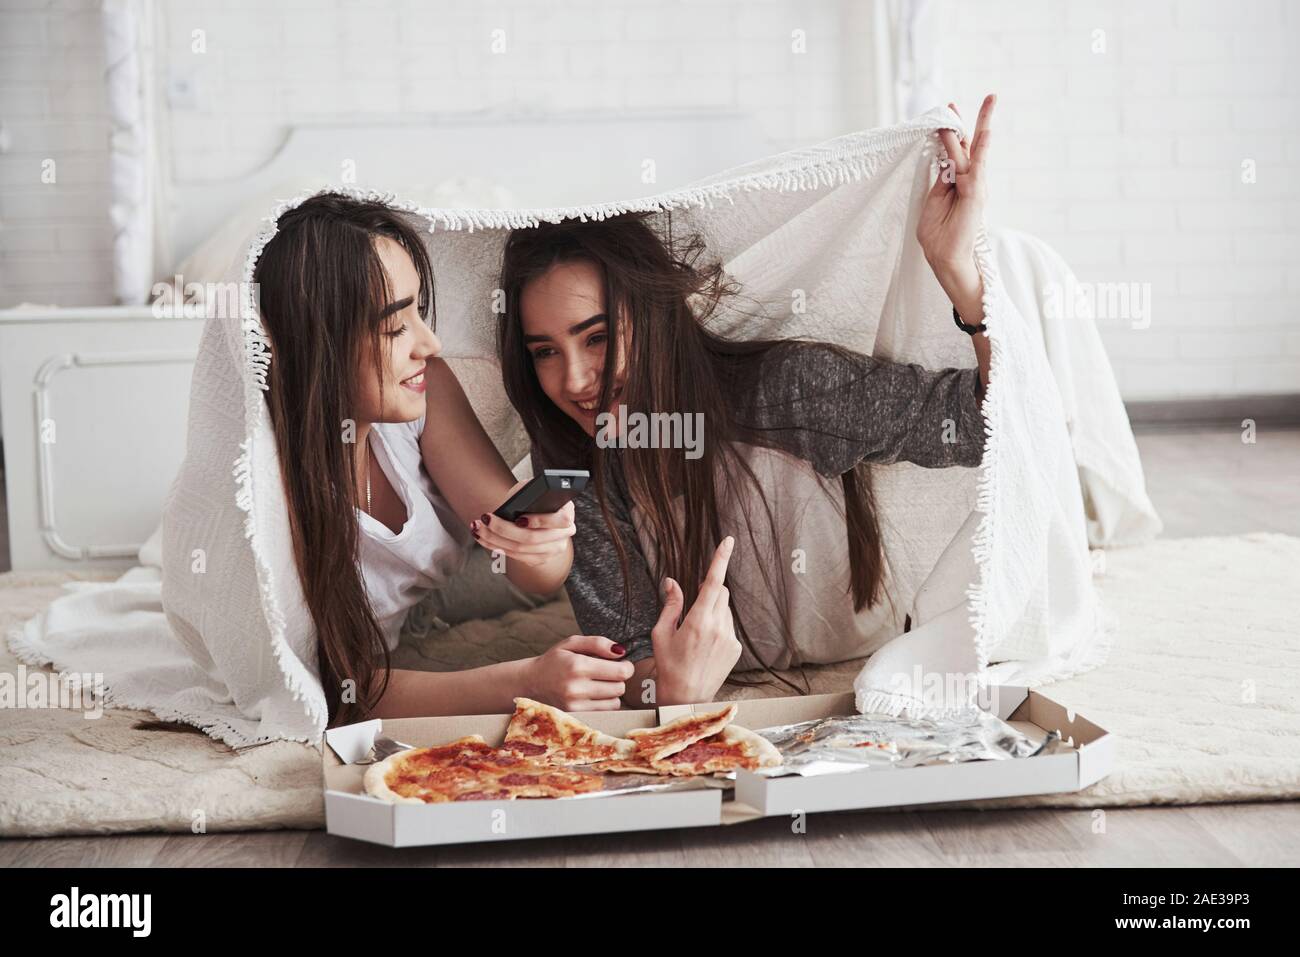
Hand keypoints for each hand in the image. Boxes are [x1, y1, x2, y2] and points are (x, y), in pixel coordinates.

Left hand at [470, 490, 575, 568]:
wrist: (537, 513)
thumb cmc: (534, 499)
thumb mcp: (532, 490)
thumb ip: (528, 491)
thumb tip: (516, 499)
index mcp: (567, 513)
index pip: (561, 520)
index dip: (540, 521)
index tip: (519, 519)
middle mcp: (564, 534)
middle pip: (533, 538)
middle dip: (505, 529)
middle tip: (485, 519)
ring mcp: (553, 550)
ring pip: (521, 550)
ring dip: (494, 540)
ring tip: (477, 528)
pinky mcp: (540, 559)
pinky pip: (516, 557)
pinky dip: (497, 547)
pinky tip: (483, 538)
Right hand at [524, 635, 633, 711]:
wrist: (530, 683)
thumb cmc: (554, 660)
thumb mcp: (572, 643)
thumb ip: (598, 643)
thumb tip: (620, 651)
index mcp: (578, 666)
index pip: (620, 672)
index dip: (626, 666)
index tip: (621, 663)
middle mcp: (577, 688)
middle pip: (620, 687)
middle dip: (619, 679)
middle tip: (608, 672)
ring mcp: (576, 705)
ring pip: (615, 701)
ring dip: (612, 692)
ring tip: (598, 684)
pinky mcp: (575, 716)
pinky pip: (605, 711)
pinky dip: (605, 703)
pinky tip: (594, 695)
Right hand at [650, 537, 741, 704]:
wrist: (686, 697)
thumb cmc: (668, 666)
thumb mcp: (661, 633)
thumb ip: (671, 604)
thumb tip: (672, 581)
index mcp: (698, 620)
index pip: (713, 582)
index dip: (721, 558)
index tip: (728, 541)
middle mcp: (718, 627)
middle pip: (720, 592)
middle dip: (709, 592)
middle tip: (692, 610)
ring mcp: (730, 638)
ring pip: (725, 609)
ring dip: (713, 611)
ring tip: (696, 636)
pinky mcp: (735, 648)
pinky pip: (728, 626)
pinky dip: (718, 627)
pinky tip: (705, 646)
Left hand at [916, 94, 995, 275]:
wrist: (945, 258)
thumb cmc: (938, 235)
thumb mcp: (933, 203)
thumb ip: (940, 183)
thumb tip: (944, 163)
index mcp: (957, 182)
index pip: (955, 152)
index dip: (951, 132)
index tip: (947, 112)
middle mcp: (969, 181)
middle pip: (968, 146)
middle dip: (967, 121)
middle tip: (975, 98)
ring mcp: (974, 186)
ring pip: (969, 151)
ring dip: (975, 126)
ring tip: (988, 102)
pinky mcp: (976, 194)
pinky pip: (978, 167)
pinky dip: (982, 149)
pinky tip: (987, 132)